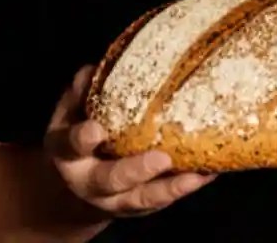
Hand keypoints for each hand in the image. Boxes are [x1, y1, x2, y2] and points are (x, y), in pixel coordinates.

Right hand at [44, 65, 215, 217]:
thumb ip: (81, 93)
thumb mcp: (71, 114)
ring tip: (196, 175)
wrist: (76, 189)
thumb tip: (95, 69)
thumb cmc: (80, 139)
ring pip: (142, 198)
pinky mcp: (141, 206)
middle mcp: (89, 182)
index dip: (83, 139)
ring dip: (171, 188)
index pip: (71, 146)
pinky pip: (164, 199)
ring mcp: (116, 199)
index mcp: (68, 154)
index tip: (97, 130)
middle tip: (162, 159)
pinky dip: (186, 187)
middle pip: (110, 180)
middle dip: (136, 171)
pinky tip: (208, 172)